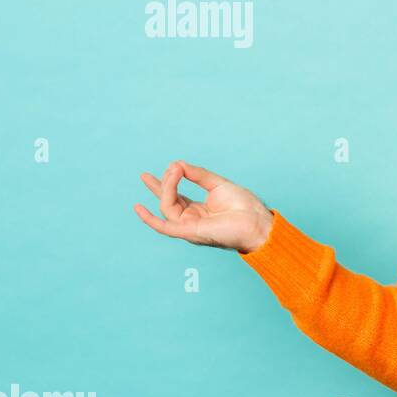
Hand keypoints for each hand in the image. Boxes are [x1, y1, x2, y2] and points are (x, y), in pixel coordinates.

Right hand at [134, 160, 273, 252]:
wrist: (257, 221)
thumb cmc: (244, 207)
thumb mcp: (218, 185)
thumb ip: (199, 175)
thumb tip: (178, 164)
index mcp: (198, 210)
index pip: (175, 196)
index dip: (165, 183)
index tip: (169, 165)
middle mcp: (191, 219)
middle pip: (167, 201)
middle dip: (160, 185)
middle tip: (153, 172)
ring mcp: (189, 227)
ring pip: (167, 206)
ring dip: (167, 187)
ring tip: (174, 171)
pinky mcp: (190, 232)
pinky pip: (164, 227)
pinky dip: (150, 219)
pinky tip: (139, 208)